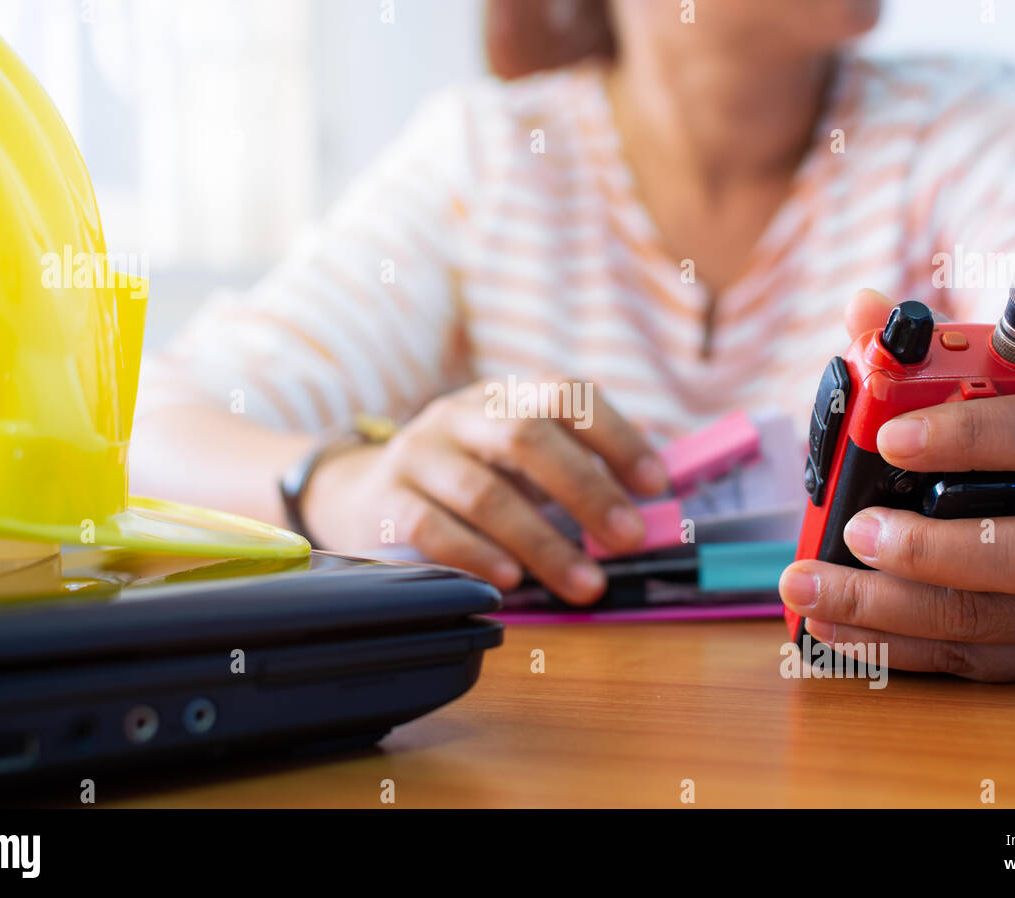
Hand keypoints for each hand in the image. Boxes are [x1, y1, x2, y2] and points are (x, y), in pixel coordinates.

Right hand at [307, 378, 667, 603]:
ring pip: (484, 492)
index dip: (616, 436)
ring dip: (543, 542)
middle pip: (526, 436)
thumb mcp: (515, 463)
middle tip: (628, 538)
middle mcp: (460, 415)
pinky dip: (477, 555)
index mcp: (504, 397)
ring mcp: (418, 455)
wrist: (359, 492)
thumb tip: (648, 516)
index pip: (566, 395)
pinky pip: (432, 528)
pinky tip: (509, 581)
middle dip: (586, 490)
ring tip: (585, 583)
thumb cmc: (464, 481)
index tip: (655, 485)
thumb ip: (573, 477)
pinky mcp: (384, 502)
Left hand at [778, 290, 1014, 681]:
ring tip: (811, 589)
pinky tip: (835, 628)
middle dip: (927, 550)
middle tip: (851, 531)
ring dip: (885, 609)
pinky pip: (972, 663)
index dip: (973, 434)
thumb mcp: (999, 394)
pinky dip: (894, 648)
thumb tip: (861, 306)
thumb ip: (929, 357)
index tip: (889, 435)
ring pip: (989, 620)